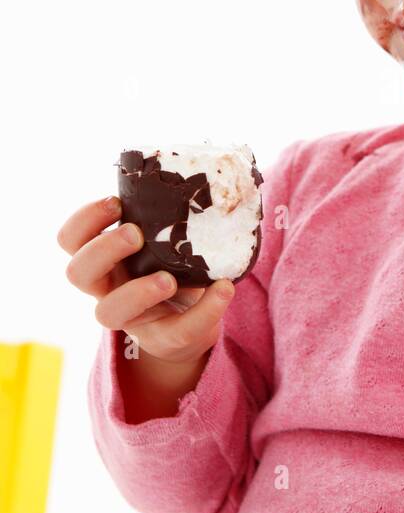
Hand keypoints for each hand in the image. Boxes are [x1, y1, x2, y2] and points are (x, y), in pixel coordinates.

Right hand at [58, 195, 235, 366]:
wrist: (197, 316)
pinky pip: (178, 330)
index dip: (85, 220)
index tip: (116, 202)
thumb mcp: (166, 238)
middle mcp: (107, 287)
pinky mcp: (163, 339)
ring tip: (168, 279)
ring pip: (108, 313)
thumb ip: (171, 213)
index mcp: (104, 256)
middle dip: (103, 249)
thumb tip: (208, 172)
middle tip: (135, 233)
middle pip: (78, 273)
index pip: (71, 239)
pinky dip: (205, 311)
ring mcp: (130, 317)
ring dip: (137, 292)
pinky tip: (224, 289)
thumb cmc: (175, 264)